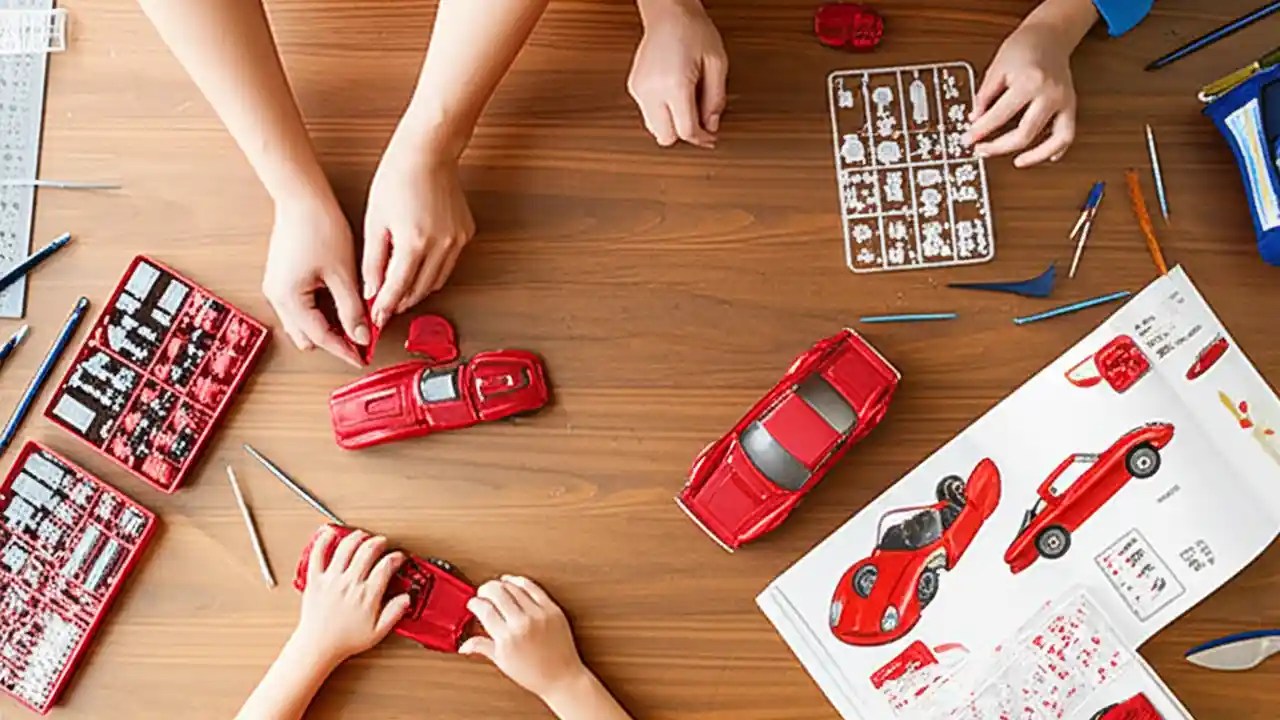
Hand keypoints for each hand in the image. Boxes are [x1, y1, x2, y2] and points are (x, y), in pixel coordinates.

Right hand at [262, 195, 368, 366]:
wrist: (301, 197)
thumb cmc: (318, 227)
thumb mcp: (342, 274)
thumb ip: (352, 310)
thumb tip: (362, 337)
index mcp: (289, 299)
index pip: (321, 337)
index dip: (345, 350)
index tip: (364, 358)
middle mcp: (277, 297)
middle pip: (308, 335)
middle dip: (335, 340)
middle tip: (363, 338)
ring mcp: (277, 288)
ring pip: (304, 323)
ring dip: (328, 325)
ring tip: (356, 318)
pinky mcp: (282, 279)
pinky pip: (302, 307)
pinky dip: (321, 311)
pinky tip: (341, 302)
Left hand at [291, 527, 410, 665]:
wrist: (317, 646)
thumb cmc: (345, 640)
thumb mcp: (377, 632)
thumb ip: (394, 613)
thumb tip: (406, 598)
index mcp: (367, 595)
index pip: (386, 566)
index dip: (396, 557)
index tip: (399, 557)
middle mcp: (349, 583)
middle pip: (367, 551)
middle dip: (378, 542)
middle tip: (382, 542)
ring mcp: (331, 579)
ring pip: (346, 547)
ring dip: (357, 537)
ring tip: (362, 535)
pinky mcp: (315, 579)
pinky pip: (317, 554)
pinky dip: (323, 540)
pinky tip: (329, 533)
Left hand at [363, 129, 475, 327]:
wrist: (428, 152)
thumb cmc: (398, 177)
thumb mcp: (374, 221)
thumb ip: (373, 261)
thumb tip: (372, 290)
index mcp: (414, 243)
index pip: (397, 289)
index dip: (385, 308)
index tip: (377, 319)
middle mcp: (441, 245)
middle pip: (420, 290)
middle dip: (401, 302)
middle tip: (386, 308)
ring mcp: (457, 241)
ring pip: (437, 281)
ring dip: (418, 290)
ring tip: (399, 290)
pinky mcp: (465, 234)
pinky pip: (448, 264)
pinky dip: (432, 272)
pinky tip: (418, 268)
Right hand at [460, 576, 587, 699]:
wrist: (561, 677)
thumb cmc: (534, 674)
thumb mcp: (503, 662)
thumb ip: (483, 647)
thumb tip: (464, 645)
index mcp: (507, 638)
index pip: (484, 610)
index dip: (475, 603)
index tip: (473, 604)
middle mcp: (522, 623)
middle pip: (497, 592)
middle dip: (485, 589)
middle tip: (482, 593)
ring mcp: (538, 614)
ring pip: (514, 587)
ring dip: (501, 583)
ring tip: (497, 587)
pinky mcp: (552, 609)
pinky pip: (534, 588)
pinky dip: (521, 581)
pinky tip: (515, 582)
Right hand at [628, 0, 726, 148]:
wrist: (668, 13)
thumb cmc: (692, 30)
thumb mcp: (717, 63)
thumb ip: (716, 99)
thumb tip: (712, 126)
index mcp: (674, 84)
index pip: (686, 130)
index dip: (701, 139)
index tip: (710, 138)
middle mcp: (652, 90)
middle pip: (665, 137)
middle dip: (684, 134)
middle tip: (700, 124)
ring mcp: (639, 89)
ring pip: (654, 129)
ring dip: (672, 125)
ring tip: (687, 107)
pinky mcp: (634, 87)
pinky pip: (648, 114)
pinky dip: (662, 113)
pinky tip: (674, 97)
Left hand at [964, 20, 1077, 166]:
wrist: (1049, 35)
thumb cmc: (1023, 48)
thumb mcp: (996, 68)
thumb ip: (984, 96)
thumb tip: (974, 121)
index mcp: (1029, 82)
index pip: (999, 117)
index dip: (980, 132)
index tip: (967, 139)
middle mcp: (1050, 94)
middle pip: (1024, 134)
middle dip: (999, 147)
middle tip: (982, 150)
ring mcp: (1064, 101)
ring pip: (1054, 139)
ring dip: (1034, 156)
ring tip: (1017, 162)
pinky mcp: (1071, 105)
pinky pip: (1068, 134)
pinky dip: (1058, 148)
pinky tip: (1046, 156)